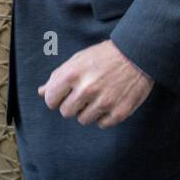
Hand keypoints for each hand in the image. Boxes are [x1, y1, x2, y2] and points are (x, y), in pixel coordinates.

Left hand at [37, 40, 153, 127]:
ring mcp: (104, 102)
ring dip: (88, 111)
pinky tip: (110, 102)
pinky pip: (102, 124)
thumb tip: (41, 92)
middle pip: (66, 112)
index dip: (55, 98)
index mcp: (73, 74)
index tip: (63, 95)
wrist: (138, 54)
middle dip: (72, 104)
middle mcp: (87, 89)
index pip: (50, 99)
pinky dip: (104, 116)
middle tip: (85, 93)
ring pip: (83, 120)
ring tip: (99, 96)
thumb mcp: (78, 59)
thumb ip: (58, 76)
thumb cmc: (104, 56)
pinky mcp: (119, 112)